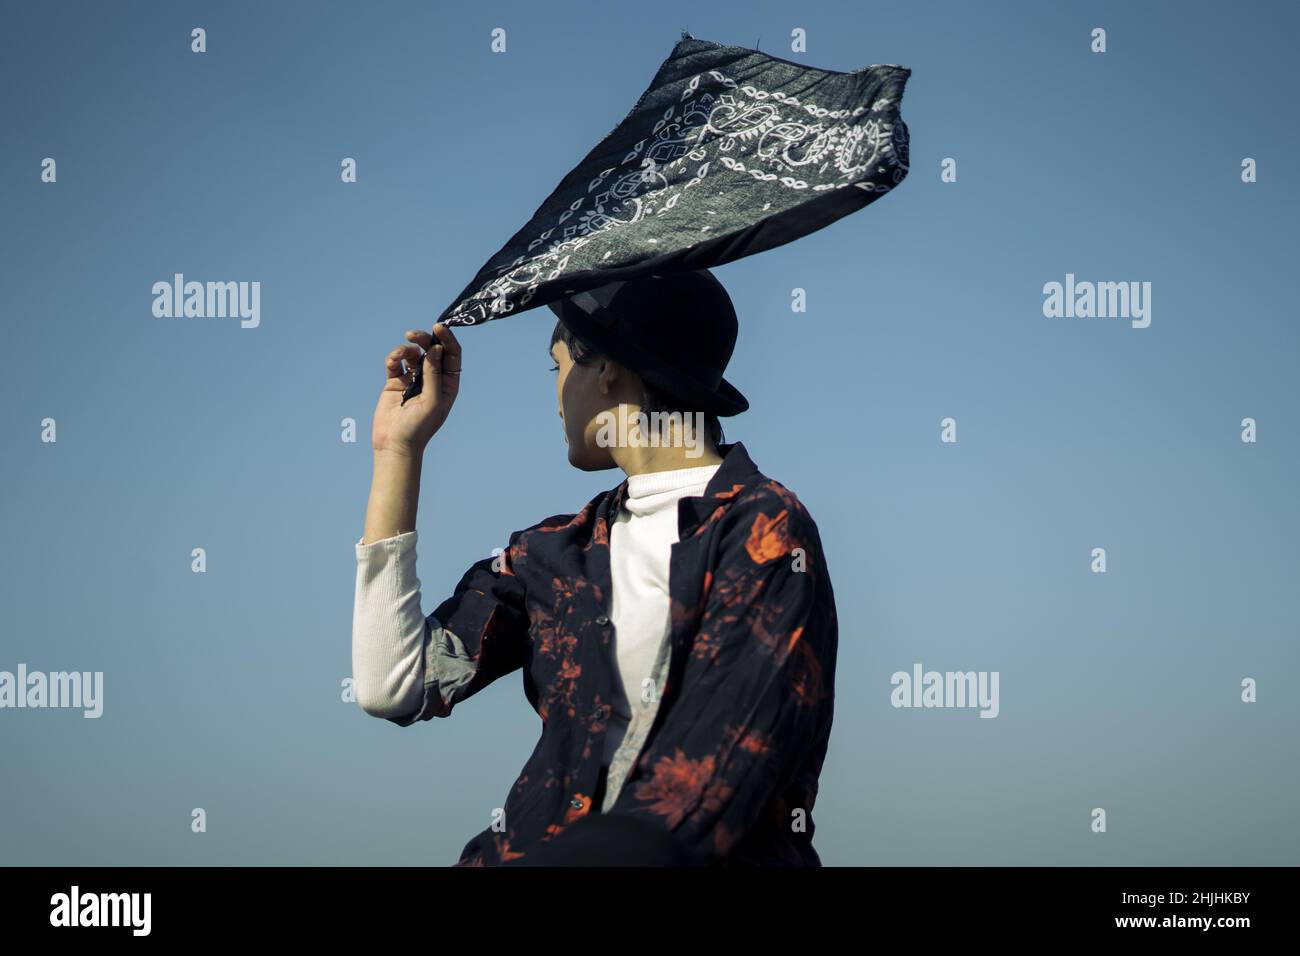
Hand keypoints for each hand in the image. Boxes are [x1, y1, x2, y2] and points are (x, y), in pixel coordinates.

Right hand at [371, 322, 461, 455]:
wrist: (395, 444)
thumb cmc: (419, 427)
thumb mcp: (432, 401)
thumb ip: (433, 374)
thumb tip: (436, 348)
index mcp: (448, 384)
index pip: (451, 355)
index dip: (447, 339)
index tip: (438, 327)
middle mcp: (432, 379)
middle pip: (431, 350)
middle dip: (423, 339)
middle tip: (412, 334)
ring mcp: (413, 380)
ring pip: (412, 354)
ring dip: (405, 349)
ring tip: (397, 356)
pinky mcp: (395, 382)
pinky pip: (396, 363)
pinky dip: (393, 358)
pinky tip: (391, 362)